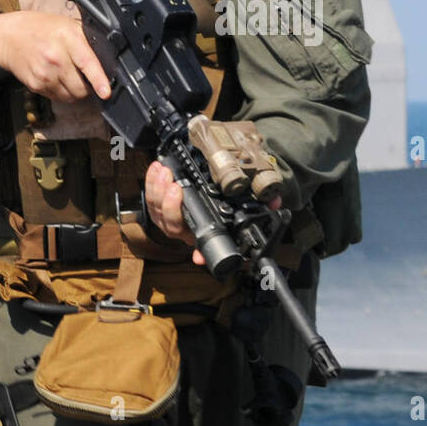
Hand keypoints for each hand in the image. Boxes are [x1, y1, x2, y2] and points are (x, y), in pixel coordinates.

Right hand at [0, 11, 111, 102]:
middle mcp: (55, 56)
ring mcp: (44, 73)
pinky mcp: (35, 85)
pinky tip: (57, 78)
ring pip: (71, 96)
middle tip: (87, 79)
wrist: (7, 37)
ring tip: (70, 76)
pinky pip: (57, 97)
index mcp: (67, 37)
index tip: (106, 92)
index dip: (98, 79)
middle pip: (81, 87)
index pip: (86, 62)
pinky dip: (62, 92)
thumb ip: (86, 40)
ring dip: (76, 92)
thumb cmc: (39, 28)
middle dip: (89, 87)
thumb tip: (106, 60)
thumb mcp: (67, 24)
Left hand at [144, 160, 282, 268]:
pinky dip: (152, 183)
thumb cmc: (231, 197)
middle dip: (170, 206)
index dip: (199, 254)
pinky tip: (156, 169)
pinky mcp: (161, 203)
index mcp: (208, 234)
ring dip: (157, 191)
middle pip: (172, 226)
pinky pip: (151, 198)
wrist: (218, 183)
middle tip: (175, 186)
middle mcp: (189, 230)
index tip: (198, 256)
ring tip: (164, 173)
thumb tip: (275, 203)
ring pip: (158, 212)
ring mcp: (173, 217)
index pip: (203, 247)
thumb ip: (262, 203)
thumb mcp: (248, 200)